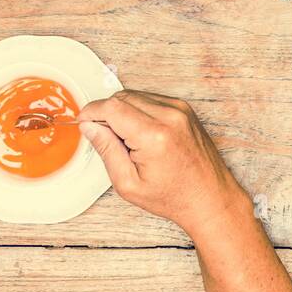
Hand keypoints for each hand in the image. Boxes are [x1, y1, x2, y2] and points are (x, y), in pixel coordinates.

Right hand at [78, 91, 248, 233]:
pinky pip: (151, 99)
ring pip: (136, 95)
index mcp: (154, 135)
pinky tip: (141, 134)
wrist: (209, 196)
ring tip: (126, 141)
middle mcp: (170, 116)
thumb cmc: (172, 196)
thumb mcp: (128, 183)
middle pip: (123, 97)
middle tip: (104, 137)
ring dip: (122, 110)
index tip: (82, 121)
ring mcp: (180, 109)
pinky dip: (139, 110)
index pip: (112, 107)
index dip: (92, 111)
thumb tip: (89, 126)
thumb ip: (107, 149)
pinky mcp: (185, 109)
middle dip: (106, 112)